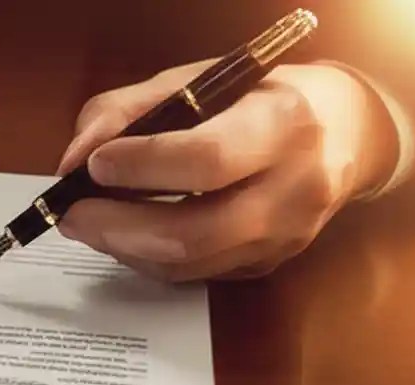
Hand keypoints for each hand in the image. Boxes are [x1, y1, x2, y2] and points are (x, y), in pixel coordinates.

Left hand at [55, 60, 399, 281]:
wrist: (344, 134)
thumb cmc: (259, 98)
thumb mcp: (198, 80)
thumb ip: (127, 109)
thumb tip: (74, 160)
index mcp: (283, 126)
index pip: (207, 160)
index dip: (142, 166)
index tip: (94, 164)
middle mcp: (293, 190)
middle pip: (192, 231)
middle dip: (116, 226)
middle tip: (70, 213)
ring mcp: (283, 238)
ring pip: (187, 263)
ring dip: (122, 247)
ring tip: (85, 223)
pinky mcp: (265, 265)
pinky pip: (193, 274)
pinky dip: (145, 257)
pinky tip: (122, 236)